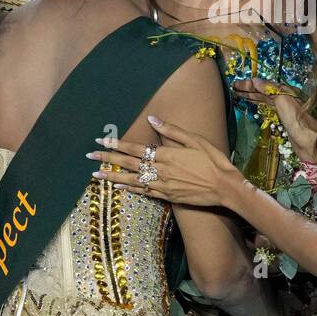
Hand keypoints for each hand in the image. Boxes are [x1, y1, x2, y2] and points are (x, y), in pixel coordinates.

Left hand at [88, 115, 241, 207]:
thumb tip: (153, 119)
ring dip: (113, 177)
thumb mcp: (196, 140)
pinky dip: (130, 189)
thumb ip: (172, 130)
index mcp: (167, 154)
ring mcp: (163, 185)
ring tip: (96, 176)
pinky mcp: (168, 196)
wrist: (225, 188)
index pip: (135, 148)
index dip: (117, 145)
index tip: (101, 141)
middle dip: (108, 160)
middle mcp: (161, 170)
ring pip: (132, 180)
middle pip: (129, 164)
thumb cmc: (214, 161)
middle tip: (90, 157)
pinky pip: (144, 192)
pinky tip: (120, 187)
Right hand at [232, 78, 316, 162]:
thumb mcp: (283, 101)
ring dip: (252, 96)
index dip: (249, 84)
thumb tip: (256, 81)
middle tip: (234, 88)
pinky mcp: (284, 119)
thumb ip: (270, 89)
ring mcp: (285, 109)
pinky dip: (259, 105)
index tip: (236, 85)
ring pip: (265, 99)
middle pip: (263, 91)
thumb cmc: (297, 121)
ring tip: (239, 95)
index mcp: (284, 91)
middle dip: (248, 89)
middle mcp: (284, 98)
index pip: (263, 85)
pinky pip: (268, 108)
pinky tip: (255, 106)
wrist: (310, 142)